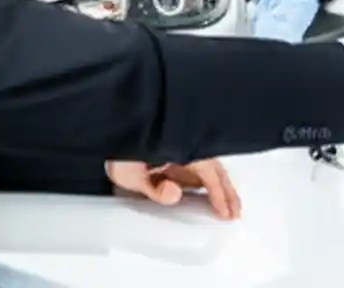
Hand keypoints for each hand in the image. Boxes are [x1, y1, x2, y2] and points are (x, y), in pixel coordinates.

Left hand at [105, 159, 240, 219]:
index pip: (208, 175)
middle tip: (235, 213)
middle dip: (227, 192)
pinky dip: (209, 178)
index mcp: (181, 150)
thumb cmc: (118, 150)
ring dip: (221, 185)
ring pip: (210, 166)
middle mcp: (186, 147)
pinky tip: (209, 190)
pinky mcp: (176, 151)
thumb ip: (154, 188)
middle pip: (215, 170)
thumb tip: (175, 193)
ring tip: (229, 204)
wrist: (108, 130)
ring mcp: (182, 148)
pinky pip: (199, 165)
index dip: (219, 195)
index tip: (226, 213)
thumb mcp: (131, 175)